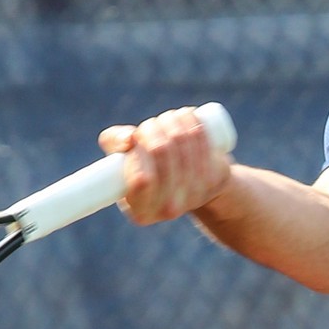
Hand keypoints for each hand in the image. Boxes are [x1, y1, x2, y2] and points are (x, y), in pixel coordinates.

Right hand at [98, 106, 233, 224]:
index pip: (139, 178)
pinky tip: (186, 114)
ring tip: (167, 118)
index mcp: (140, 214)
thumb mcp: (122, 160)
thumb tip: (129, 139)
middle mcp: (169, 211)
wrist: (195, 184)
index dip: (134, 151)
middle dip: (151, 128)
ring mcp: (196, 196)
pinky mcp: (216, 177)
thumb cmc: (149, 168)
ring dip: (171, 120)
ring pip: (181, 140)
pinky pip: (202, 140)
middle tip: (151, 124)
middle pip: (160, 151)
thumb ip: (113, 143)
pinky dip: (191, 122)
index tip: (133, 138)